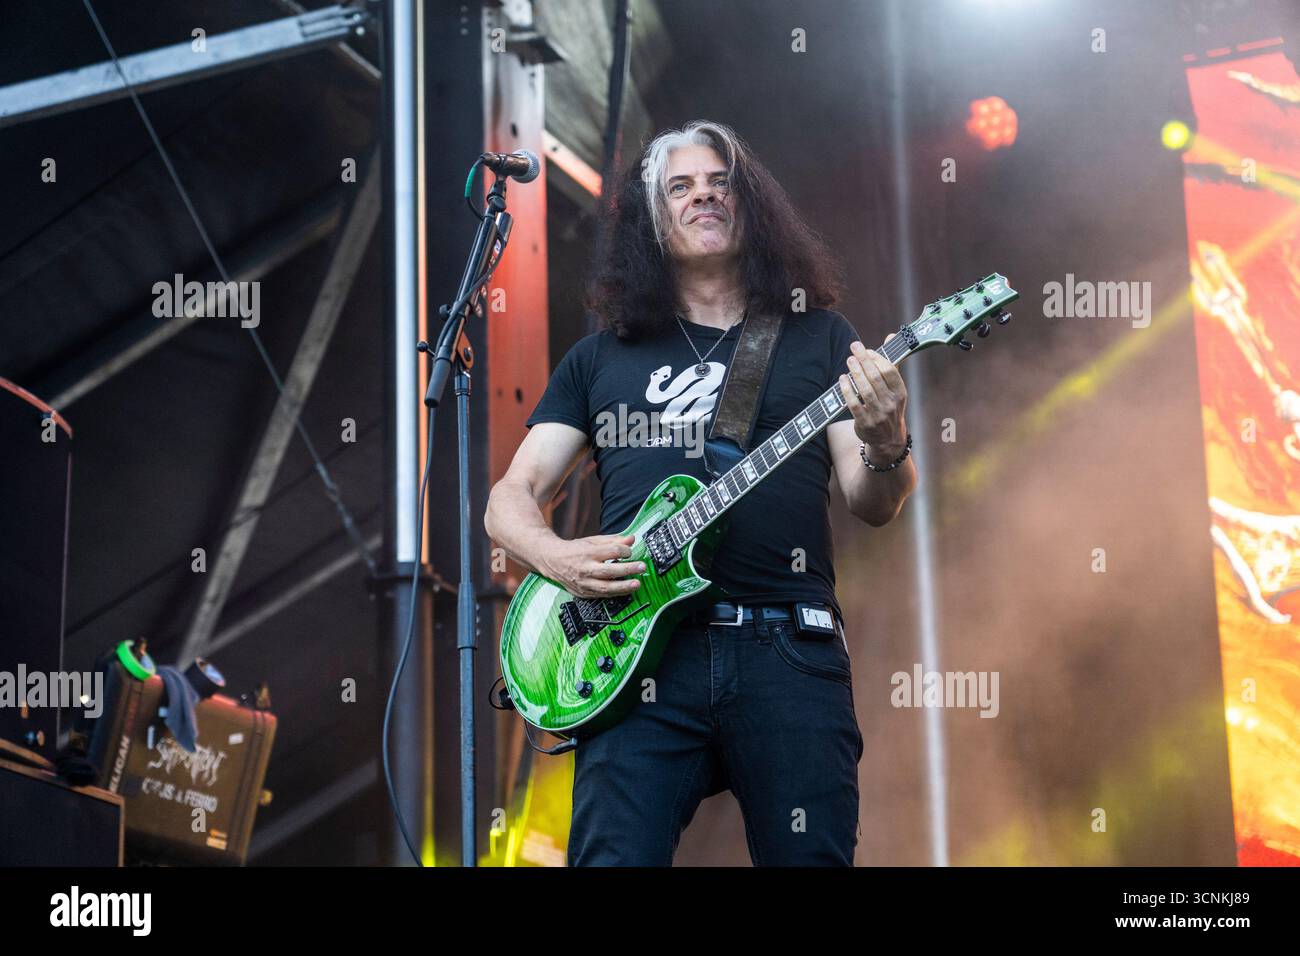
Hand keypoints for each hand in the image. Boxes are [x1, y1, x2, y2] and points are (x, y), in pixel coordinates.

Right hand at [539, 532, 644, 598]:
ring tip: (637, 584)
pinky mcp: (582, 593)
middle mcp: (585, 568)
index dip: (624, 551)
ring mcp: (583, 583)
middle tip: (642, 567)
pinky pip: (601, 595)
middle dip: (628, 569)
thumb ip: (613, 540)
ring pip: (606, 587)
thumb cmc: (574, 550)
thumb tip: (631, 539)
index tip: (630, 551)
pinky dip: (614, 593)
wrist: (552, 561)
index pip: (611, 551)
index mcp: (588, 553)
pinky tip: (625, 590)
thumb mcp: (592, 541)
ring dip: (623, 587)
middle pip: (609, 571)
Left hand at [838, 337, 908, 458]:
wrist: (888, 440)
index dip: (877, 359)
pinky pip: (854, 404)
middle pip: (876, 378)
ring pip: (865, 390)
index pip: (890, 372)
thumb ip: (891, 363)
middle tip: (854, 348)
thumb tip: (891, 336)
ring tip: (849, 361)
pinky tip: (842, 379)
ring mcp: (878, 414)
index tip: (867, 350)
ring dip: (855, 373)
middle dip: (864, 361)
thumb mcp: (896, 389)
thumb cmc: (889, 407)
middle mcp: (891, 404)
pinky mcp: (865, 422)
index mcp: (900, 393)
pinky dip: (847, 390)